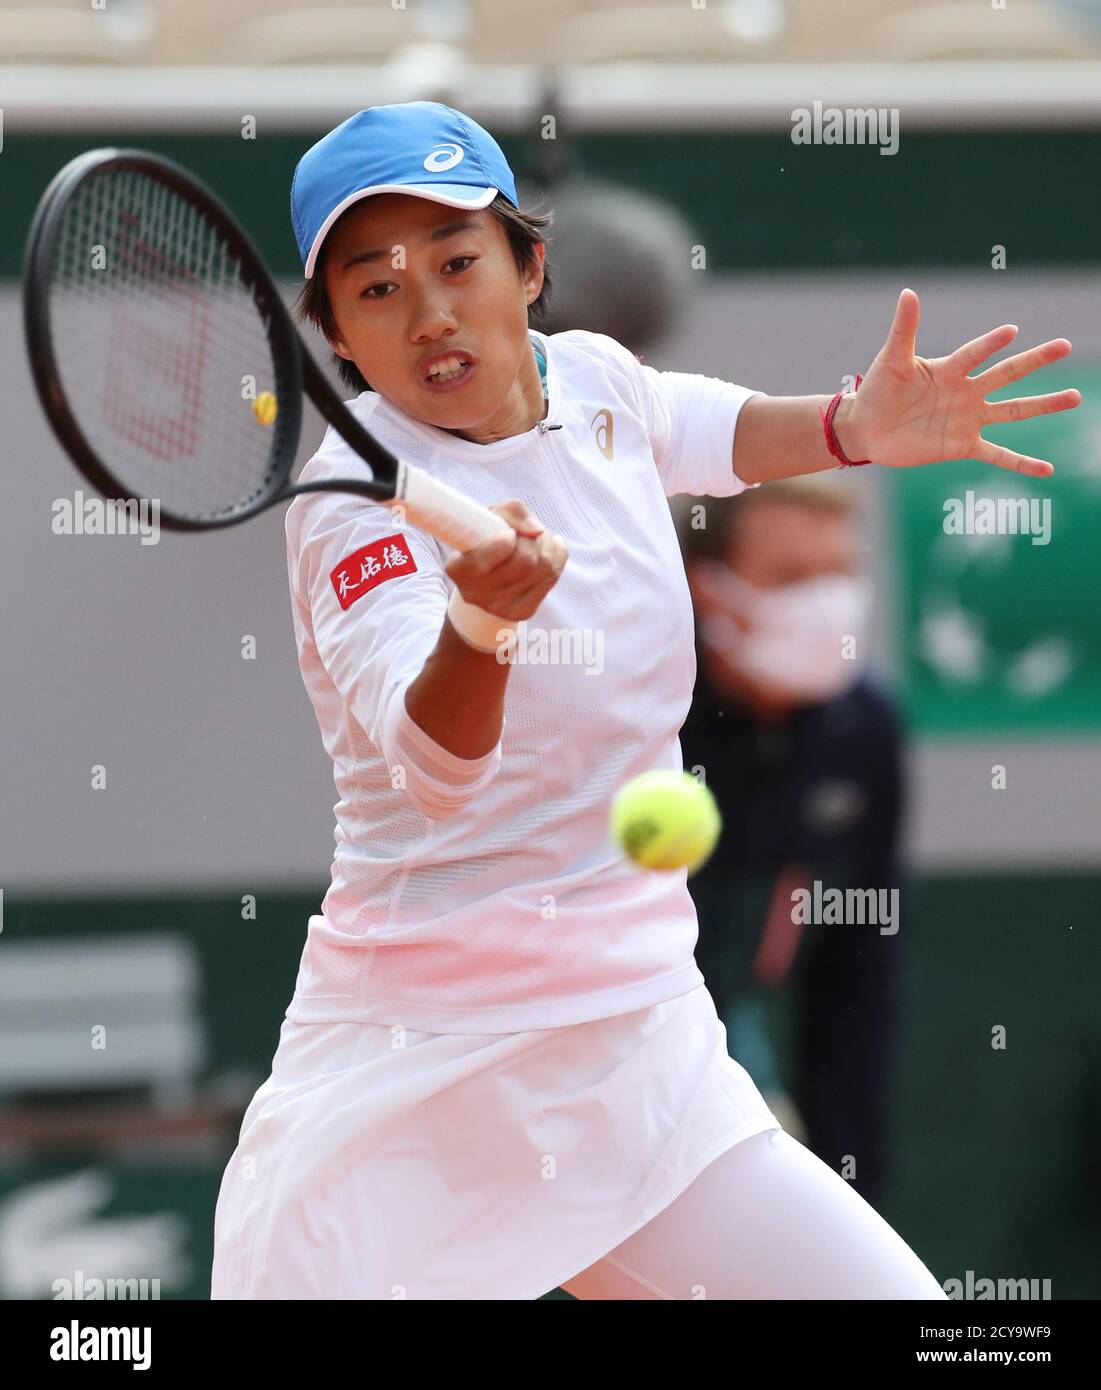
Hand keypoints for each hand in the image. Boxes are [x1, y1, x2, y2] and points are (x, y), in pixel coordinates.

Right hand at [445, 499, 566, 621]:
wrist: (488, 576)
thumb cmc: (487, 538)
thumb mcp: (491, 516)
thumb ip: (512, 511)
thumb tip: (536, 530)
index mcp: (459, 569)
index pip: (486, 560)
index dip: (507, 540)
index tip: (509, 533)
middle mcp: (476, 594)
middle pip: (526, 562)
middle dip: (534, 540)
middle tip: (527, 533)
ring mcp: (500, 607)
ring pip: (544, 568)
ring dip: (547, 545)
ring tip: (537, 539)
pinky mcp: (523, 612)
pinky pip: (553, 576)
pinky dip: (557, 556)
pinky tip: (546, 551)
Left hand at [836, 289, 1080, 476]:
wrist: (867, 429)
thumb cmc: (878, 390)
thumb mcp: (892, 360)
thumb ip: (904, 329)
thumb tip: (908, 292)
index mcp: (950, 369)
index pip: (974, 353)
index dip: (990, 343)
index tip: (1012, 331)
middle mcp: (966, 392)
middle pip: (1007, 374)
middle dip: (1036, 360)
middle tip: (1065, 345)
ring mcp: (968, 420)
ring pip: (1013, 411)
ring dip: (1044, 405)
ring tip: (1075, 397)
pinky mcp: (962, 446)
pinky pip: (998, 455)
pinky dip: (1021, 463)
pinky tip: (1047, 470)